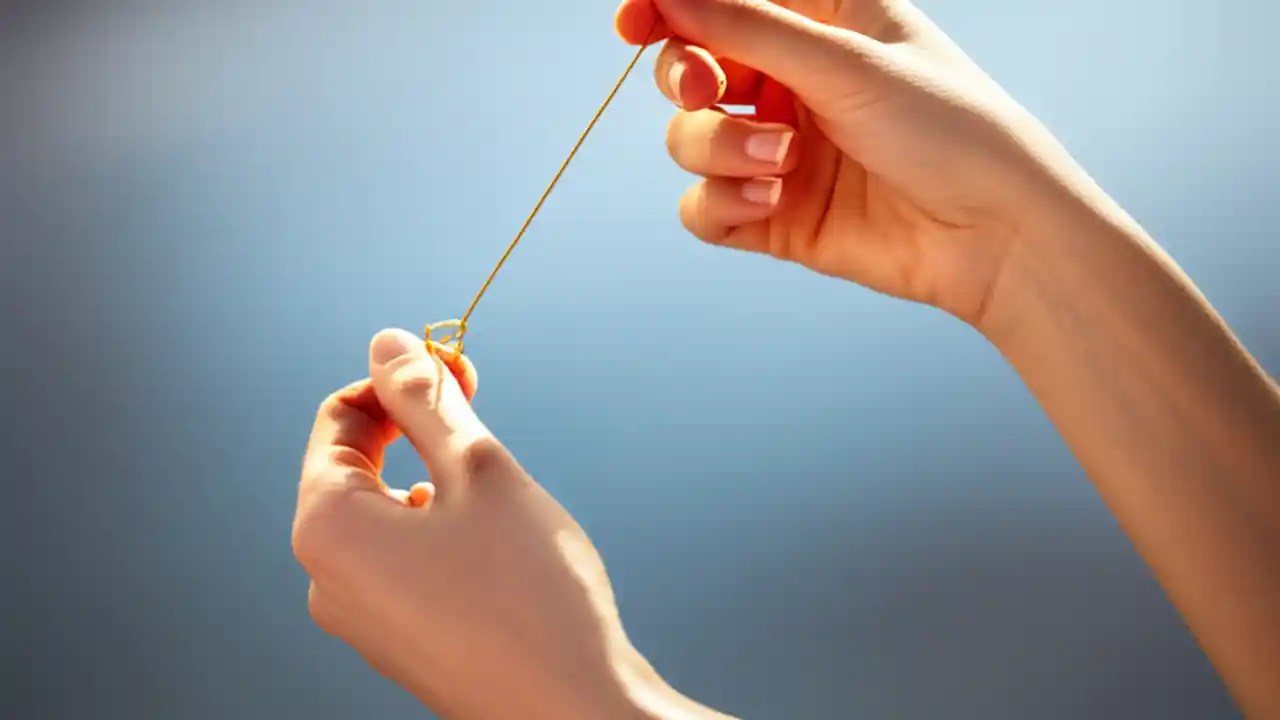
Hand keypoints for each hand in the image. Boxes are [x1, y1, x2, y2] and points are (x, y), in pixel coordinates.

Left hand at [291, 329, 728, 718]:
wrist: (574, 715)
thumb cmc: (530, 593)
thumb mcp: (479, 471)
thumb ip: (425, 400)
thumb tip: (385, 341)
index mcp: (326, 527)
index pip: (340, 419)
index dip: (399, 382)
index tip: (460, 372)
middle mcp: (327, 578)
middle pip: (358, 466)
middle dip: (417, 429)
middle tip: (483, 410)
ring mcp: (364, 619)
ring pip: (389, 515)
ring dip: (437, 479)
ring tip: (500, 487)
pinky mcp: (404, 643)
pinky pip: (407, 561)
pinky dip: (444, 530)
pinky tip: (499, 544)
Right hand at [615, 0, 1114, 330]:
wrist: (993, 236)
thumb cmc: (948, 129)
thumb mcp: (846, 61)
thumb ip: (748, 26)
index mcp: (819, 22)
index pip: (722, 2)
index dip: (667, 8)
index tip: (633, 23)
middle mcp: (791, 82)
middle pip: (690, 66)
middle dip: (687, 78)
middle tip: (709, 90)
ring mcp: (778, 151)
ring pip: (691, 140)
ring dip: (722, 149)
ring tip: (784, 164)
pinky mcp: (772, 215)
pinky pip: (704, 207)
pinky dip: (723, 203)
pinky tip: (773, 201)